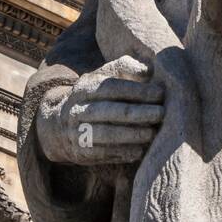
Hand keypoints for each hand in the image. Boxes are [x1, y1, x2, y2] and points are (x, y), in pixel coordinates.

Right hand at [36, 55, 163, 168]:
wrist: (60, 125)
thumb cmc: (94, 97)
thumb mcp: (103, 76)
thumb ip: (124, 67)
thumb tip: (147, 71)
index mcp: (85, 87)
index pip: (112, 87)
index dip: (137, 90)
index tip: (160, 93)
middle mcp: (79, 109)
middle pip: (111, 111)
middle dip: (138, 113)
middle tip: (161, 113)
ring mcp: (77, 132)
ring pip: (107, 134)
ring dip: (132, 135)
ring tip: (152, 133)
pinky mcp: (81, 152)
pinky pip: (104, 153)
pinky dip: (123, 152)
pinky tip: (140, 150)